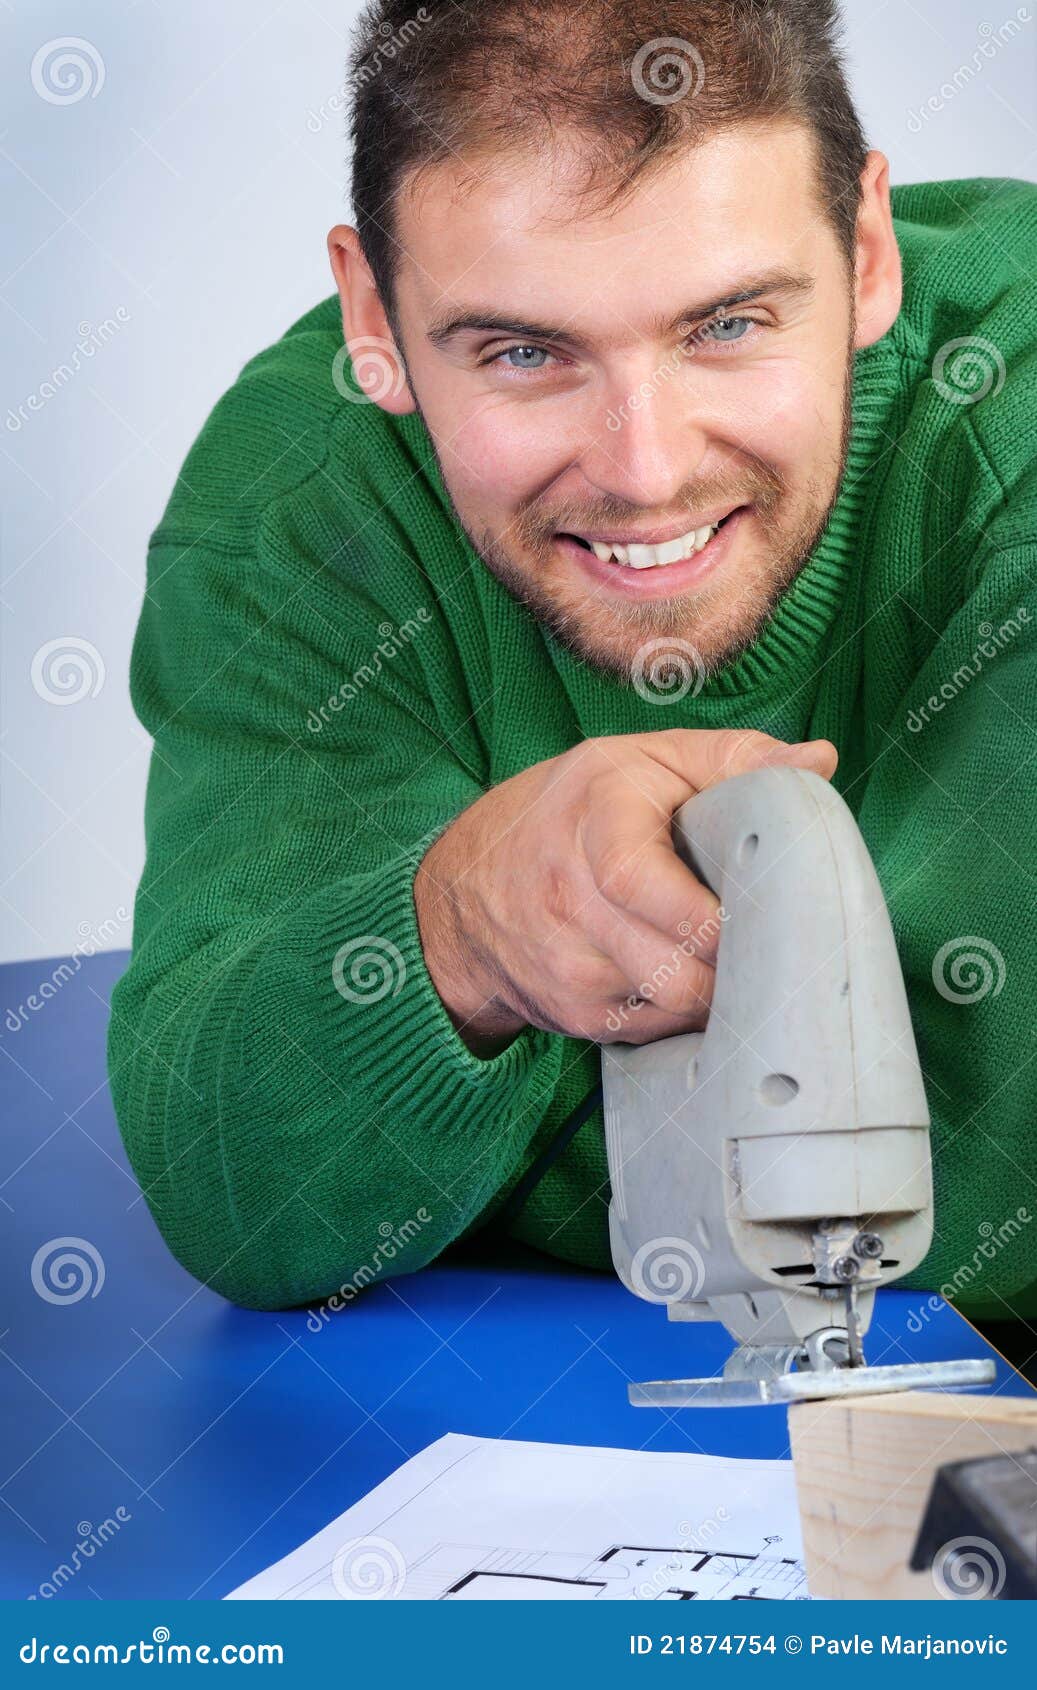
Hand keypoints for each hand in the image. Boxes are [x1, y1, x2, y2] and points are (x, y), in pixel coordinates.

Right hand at [414, 728, 837, 1052]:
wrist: (462, 890)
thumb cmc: (570, 811)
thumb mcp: (642, 761)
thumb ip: (734, 758)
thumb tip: (816, 762)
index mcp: (592, 820)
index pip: (640, 881)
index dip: (707, 914)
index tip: (759, 910)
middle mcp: (568, 898)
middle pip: (673, 964)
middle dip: (736, 962)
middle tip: (777, 944)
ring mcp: (568, 967)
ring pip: (674, 1004)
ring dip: (720, 990)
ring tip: (740, 958)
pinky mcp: (575, 1016)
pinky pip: (658, 1028)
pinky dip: (687, 1010)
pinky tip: (692, 975)